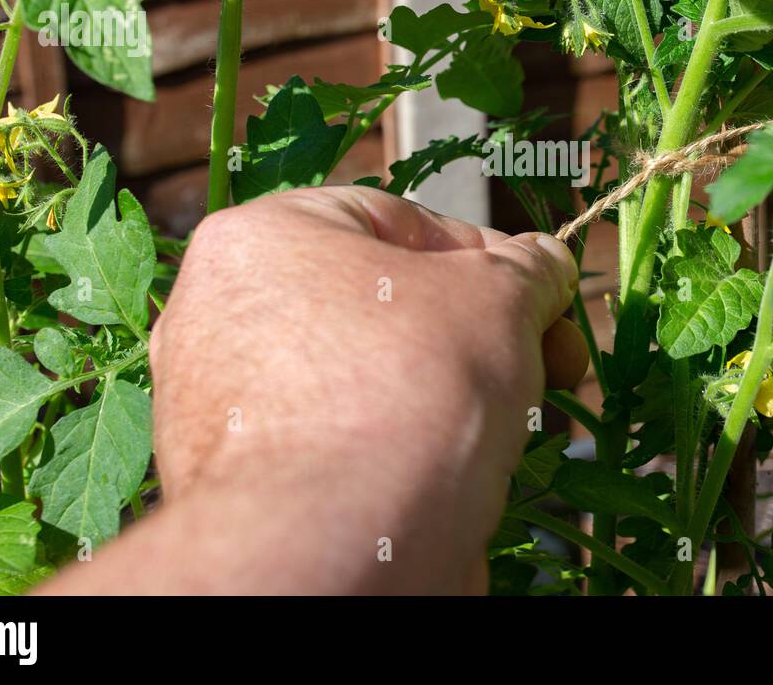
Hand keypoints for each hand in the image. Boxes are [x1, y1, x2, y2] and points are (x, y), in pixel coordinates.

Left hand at [38, 186, 586, 594]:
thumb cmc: (404, 396)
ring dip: (456, 390)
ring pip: (372, 376)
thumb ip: (527, 270)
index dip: (488, 254)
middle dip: (481, 332)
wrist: (333, 552)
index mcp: (261, 238)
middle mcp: (224, 315)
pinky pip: (349, 442)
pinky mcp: (251, 482)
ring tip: (516, 418)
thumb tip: (545, 266)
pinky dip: (409, 448)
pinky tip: (467, 468)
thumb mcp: (498, 298)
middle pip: (385, 301)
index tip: (540, 293)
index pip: (398, 219)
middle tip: (547, 357)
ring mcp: (229, 405)